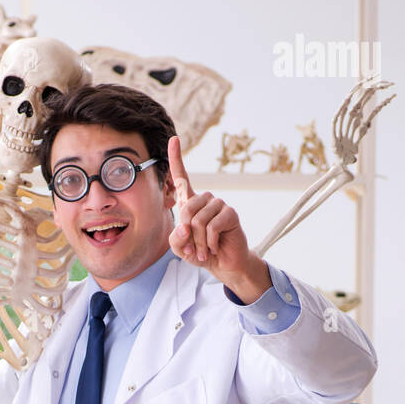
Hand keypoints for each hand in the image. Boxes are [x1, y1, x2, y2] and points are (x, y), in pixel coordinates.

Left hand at [167, 136, 267, 298]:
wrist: (223, 264)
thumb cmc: (201, 253)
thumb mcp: (181, 248)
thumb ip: (176, 238)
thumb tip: (185, 228)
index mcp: (191, 203)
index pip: (182, 178)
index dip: (176, 159)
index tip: (173, 139)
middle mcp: (205, 200)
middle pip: (187, 209)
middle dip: (187, 234)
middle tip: (193, 249)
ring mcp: (219, 205)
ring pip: (199, 220)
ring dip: (199, 242)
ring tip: (205, 249)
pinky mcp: (230, 213)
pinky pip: (212, 227)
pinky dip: (209, 242)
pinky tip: (214, 247)